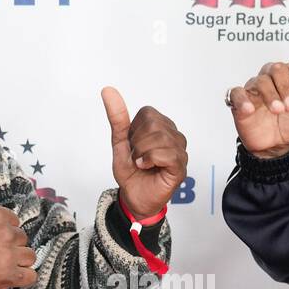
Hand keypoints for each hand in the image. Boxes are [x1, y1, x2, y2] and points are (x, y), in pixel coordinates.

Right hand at [0, 204, 35, 288]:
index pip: (15, 221)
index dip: (7, 230)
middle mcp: (6, 234)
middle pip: (22, 238)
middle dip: (12, 245)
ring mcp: (9, 256)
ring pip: (29, 256)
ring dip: (20, 260)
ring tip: (7, 264)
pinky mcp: (8, 276)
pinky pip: (30, 276)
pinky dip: (25, 277)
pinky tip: (15, 276)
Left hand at [102, 86, 187, 218]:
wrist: (134, 197)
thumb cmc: (132, 172)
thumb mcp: (120, 142)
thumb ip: (117, 117)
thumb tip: (108, 90)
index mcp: (161, 126)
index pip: (147, 113)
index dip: (134, 130)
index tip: (133, 145)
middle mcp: (174, 135)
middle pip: (154, 124)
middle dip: (137, 142)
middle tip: (137, 156)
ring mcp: (180, 151)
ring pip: (160, 138)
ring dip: (142, 153)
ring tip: (142, 164)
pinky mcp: (181, 167)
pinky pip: (167, 154)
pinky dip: (150, 160)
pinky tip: (147, 167)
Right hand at [226, 59, 288, 157]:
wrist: (276, 145)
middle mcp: (273, 80)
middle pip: (276, 69)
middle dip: (284, 86)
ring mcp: (255, 89)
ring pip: (259, 80)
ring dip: (269, 94)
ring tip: (277, 110)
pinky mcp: (240, 101)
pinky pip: (235, 93)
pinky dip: (241, 99)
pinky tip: (249, 109)